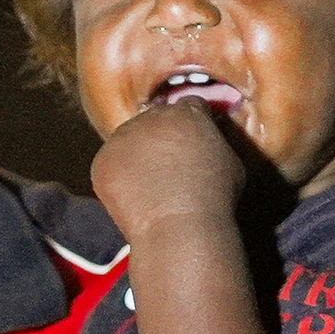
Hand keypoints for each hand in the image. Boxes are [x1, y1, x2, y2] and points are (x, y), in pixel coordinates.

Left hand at [89, 97, 249, 240]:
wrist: (179, 226)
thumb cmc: (213, 199)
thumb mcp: (231, 162)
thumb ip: (213, 142)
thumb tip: (206, 145)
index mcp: (187, 112)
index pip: (189, 107)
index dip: (192, 127)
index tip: (193, 145)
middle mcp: (152, 117)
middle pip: (155, 121)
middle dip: (162, 140)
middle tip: (171, 171)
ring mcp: (123, 136)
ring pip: (130, 142)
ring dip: (138, 158)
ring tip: (155, 189)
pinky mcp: (103, 159)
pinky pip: (111, 165)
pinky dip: (120, 179)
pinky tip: (137, 197)